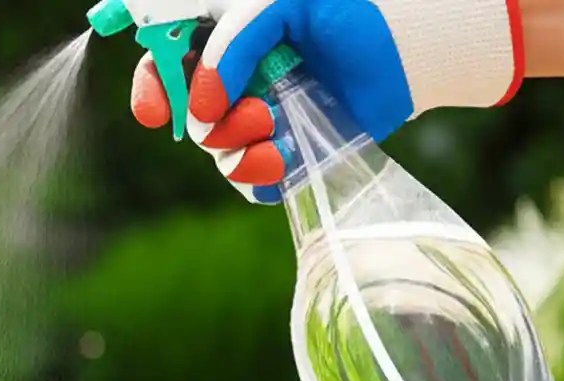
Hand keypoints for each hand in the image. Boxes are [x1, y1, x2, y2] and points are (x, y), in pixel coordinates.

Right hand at [129, 0, 524, 202]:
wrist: (412, 42)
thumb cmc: (348, 6)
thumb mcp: (277, 4)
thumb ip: (230, 43)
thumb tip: (202, 107)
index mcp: (223, 33)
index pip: (162, 57)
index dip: (151, 84)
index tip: (154, 110)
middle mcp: (235, 78)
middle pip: (185, 110)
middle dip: (200, 118)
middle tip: (228, 113)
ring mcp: (260, 116)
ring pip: (217, 150)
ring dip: (237, 145)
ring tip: (275, 127)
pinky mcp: (288, 151)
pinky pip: (251, 181)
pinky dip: (260, 176)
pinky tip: (285, 157)